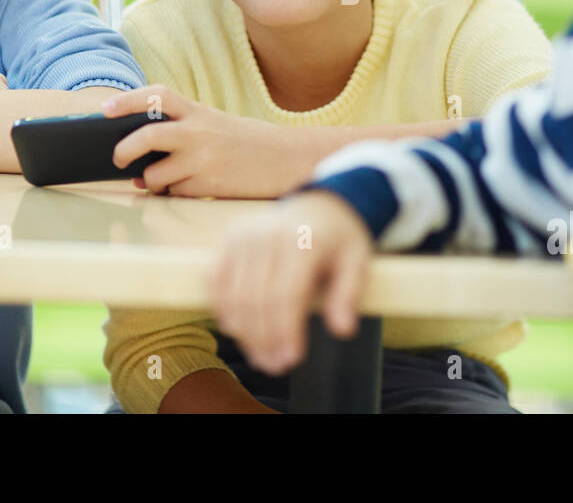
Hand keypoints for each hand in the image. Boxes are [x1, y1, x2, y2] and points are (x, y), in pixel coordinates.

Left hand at [102, 85, 315, 197]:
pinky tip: (188, 188)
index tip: (105, 110)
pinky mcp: (209, 185)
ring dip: (150, 181)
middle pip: (147, 136)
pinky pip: (174, 193)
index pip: (157, 96)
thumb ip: (180, 133)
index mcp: (198, 111)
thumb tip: (138, 161)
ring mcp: (203, 159)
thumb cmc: (243, 143)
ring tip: (160, 179)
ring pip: (155, 174)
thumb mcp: (213, 125)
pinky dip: (173, 194)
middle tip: (117, 158)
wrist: (285, 159)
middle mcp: (198, 132)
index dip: (127, 100)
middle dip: (124, 149)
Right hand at [209, 191, 372, 374]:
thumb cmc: (339, 240)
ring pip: (234, 296)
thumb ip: (349, 295)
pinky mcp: (228, 238)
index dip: (285, 333)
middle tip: (274, 366)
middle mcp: (267, 235)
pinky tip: (236, 330)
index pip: (285, 296)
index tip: (291, 360)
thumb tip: (343, 331)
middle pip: (256, 301)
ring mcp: (243, 235)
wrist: (317, 205)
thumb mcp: (357, 262)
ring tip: (259, 356)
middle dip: (263, 340)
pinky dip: (222, 309)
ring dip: (243, 333)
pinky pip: (215, 280)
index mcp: (301, 241)